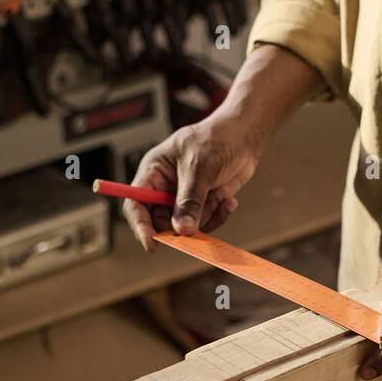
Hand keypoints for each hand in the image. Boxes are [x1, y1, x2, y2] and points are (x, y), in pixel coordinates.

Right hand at [123, 116, 260, 252]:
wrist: (244, 136)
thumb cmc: (216, 139)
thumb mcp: (199, 168)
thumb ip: (190, 200)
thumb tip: (182, 230)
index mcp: (154, 171)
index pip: (136, 202)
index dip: (140, 225)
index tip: (152, 243)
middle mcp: (166, 187)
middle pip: (160, 220)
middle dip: (179, 228)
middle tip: (194, 234)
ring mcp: (185, 197)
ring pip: (187, 225)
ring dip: (206, 216)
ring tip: (220, 196)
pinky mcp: (204, 204)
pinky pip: (206, 222)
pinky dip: (218, 215)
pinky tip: (228, 199)